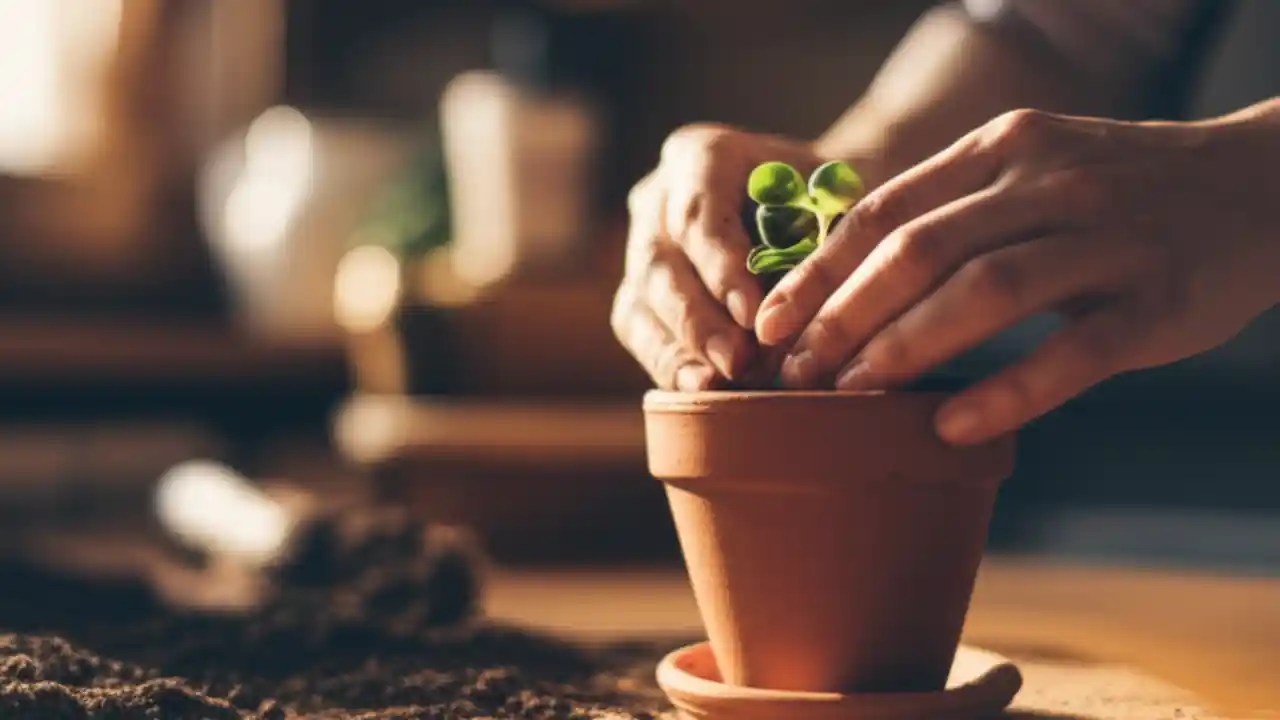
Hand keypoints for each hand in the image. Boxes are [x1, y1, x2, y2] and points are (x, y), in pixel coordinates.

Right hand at [612, 124, 821, 388]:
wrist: (814, 210)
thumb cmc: (833, 202)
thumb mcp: (839, 204)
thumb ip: (818, 243)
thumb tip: (808, 307)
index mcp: (703, 155)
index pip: (698, 211)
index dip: (720, 265)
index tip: (752, 314)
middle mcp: (658, 196)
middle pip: (661, 261)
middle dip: (698, 318)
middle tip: (737, 361)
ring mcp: (640, 245)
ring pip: (642, 299)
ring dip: (681, 346)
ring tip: (718, 382)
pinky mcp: (637, 293)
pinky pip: (639, 330)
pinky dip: (668, 362)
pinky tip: (700, 388)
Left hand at [755, 102, 1279, 443]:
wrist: (1262, 186)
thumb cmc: (1122, 192)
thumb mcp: (1034, 169)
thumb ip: (955, 207)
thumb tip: (850, 274)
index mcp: (1004, 150)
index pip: (886, 210)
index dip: (819, 269)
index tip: (770, 320)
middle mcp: (1049, 184)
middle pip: (920, 249)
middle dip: (844, 313)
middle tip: (796, 368)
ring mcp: (1106, 241)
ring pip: (985, 291)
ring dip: (905, 347)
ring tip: (851, 393)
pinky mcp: (1154, 303)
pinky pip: (1070, 354)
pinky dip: (1004, 391)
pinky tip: (952, 427)